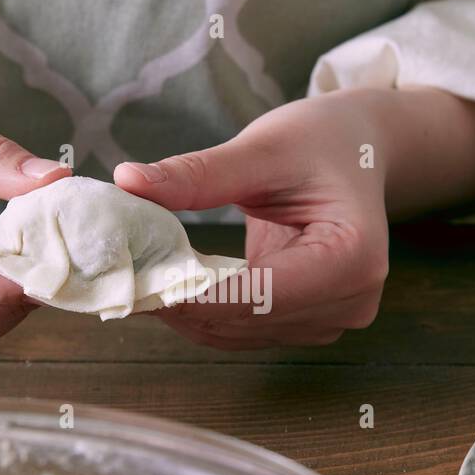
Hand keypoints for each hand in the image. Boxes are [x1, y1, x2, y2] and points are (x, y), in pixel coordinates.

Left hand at [113, 90, 390, 348]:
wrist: (358, 151)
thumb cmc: (321, 141)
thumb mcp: (263, 148)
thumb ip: (199, 174)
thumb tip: (128, 181)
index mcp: (353, 258)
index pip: (260, 294)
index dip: (194, 295)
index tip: (133, 280)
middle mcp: (350, 302)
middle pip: (246, 320)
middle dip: (180, 302)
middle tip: (116, 276)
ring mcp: (331, 319)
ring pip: (238, 333)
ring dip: (184, 310)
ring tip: (134, 276)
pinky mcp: (308, 322)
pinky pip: (242, 327)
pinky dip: (201, 309)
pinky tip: (166, 282)